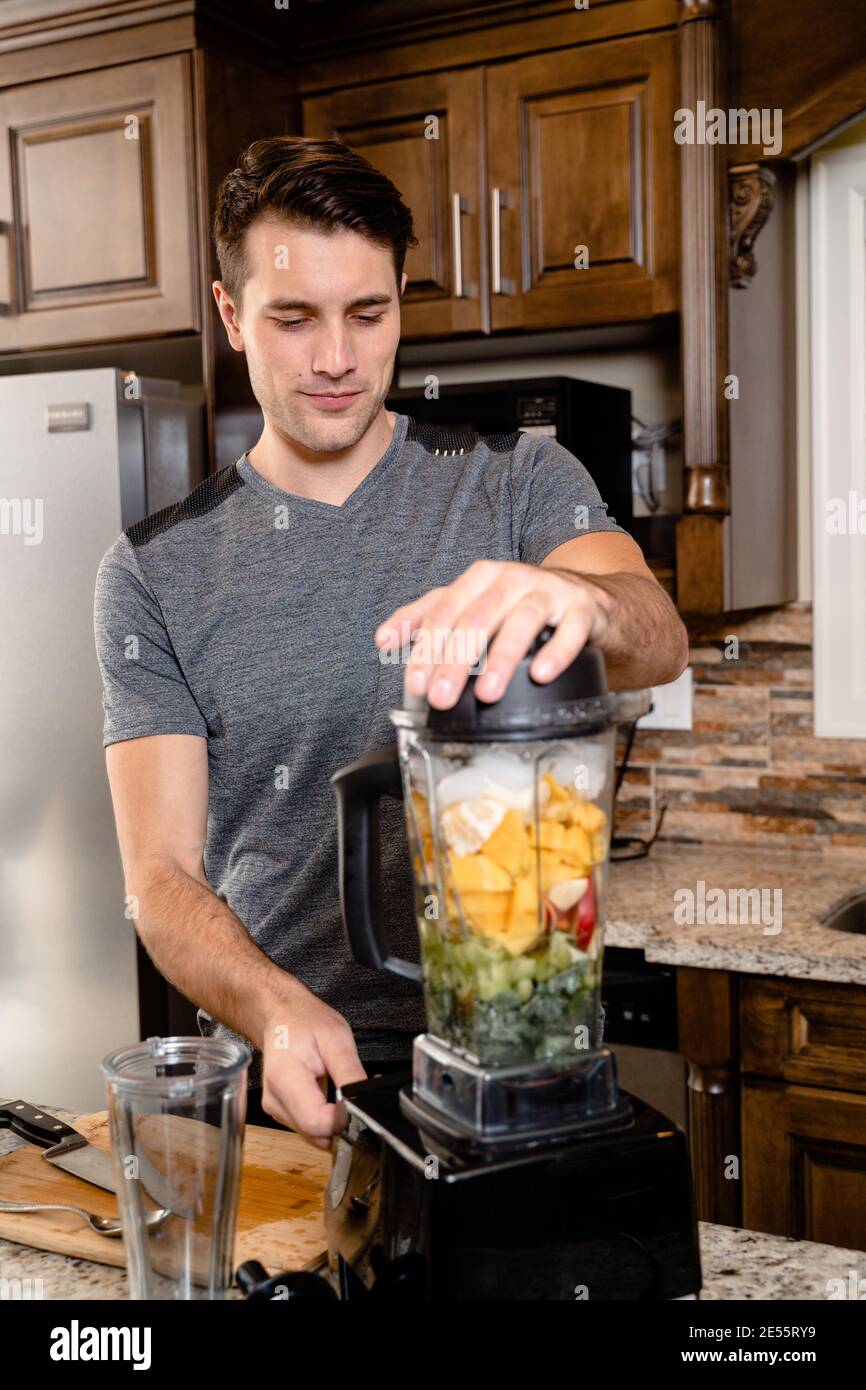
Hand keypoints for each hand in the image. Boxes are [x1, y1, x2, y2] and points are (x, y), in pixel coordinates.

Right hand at [260, 983, 366, 1149]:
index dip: (344, 1119)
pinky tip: (329, 1095)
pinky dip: (324, 1116)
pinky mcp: (281, 1111)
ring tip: (340, 1087)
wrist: (281, 1015)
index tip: (359, 1099)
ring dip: (334, 1118)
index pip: (317, 1123)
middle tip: (354, 1090)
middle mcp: (275, 1100)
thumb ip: (350, 1074)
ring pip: (314, 1133)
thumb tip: (364, 1102)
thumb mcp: (337, 1039)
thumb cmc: (305, 1021)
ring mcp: (275, 1108)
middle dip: (342, 1119)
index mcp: (284, 1079)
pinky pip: (309, 1125)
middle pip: (316, 1133)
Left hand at [374, 560, 609, 708]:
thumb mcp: (473, 605)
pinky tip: (541, 675)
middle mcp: (512, 580)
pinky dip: (556, 652)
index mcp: (480, 578)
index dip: (426, 648)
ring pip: (521, 622)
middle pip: (478, 618)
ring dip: (502, 659)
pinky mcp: (583, 608)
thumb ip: (427, 618)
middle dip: (456, 661)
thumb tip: (384, 640)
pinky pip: (571, 630)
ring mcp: (549, 592)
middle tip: (442, 697)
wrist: (590, 601)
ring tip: (488, 694)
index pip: (444, 612)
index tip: (414, 683)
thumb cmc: (523, 605)